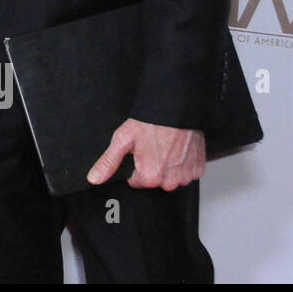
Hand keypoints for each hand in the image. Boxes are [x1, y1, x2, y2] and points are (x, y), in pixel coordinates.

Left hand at [88, 118, 205, 190]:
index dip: (135, 166)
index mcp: (150, 177)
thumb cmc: (150, 123)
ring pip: (170, 178)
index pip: (136, 182)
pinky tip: (177, 150)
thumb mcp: (122, 140)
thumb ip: (108, 162)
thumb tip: (94, 179)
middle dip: (151, 167)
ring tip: (164, 147)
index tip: (138, 152)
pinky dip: (181, 164)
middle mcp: (170, 181)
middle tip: (151, 148)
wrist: (175, 110)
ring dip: (167, 167)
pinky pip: (186, 173)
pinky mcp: (198, 169)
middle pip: (154, 181)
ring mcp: (186, 176)